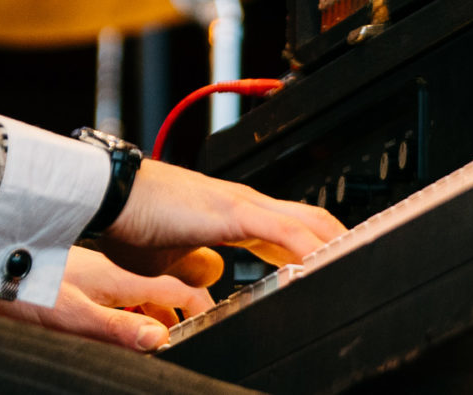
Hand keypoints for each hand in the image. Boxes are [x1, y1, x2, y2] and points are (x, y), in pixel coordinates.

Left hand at [0, 245, 211, 351]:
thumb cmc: (21, 290)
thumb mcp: (73, 318)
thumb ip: (119, 329)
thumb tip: (161, 339)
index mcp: (118, 279)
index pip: (176, 290)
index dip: (200, 307)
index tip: (214, 323)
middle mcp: (110, 275)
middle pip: (161, 294)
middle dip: (179, 316)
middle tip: (189, 337)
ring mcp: (93, 278)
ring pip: (138, 298)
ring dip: (153, 318)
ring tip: (159, 339)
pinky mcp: (76, 284)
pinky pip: (117, 299)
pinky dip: (128, 315)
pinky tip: (120, 330)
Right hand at [104, 159, 343, 269]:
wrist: (109, 195)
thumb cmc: (130, 221)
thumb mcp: (170, 255)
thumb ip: (197, 263)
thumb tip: (212, 276)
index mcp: (232, 212)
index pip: (290, 228)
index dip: (315, 246)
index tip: (333, 266)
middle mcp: (245, 202)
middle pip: (310, 219)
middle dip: (338, 242)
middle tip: (363, 264)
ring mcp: (242, 202)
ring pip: (307, 221)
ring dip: (334, 244)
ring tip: (358, 265)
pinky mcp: (233, 211)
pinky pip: (285, 231)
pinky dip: (308, 247)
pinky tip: (323, 264)